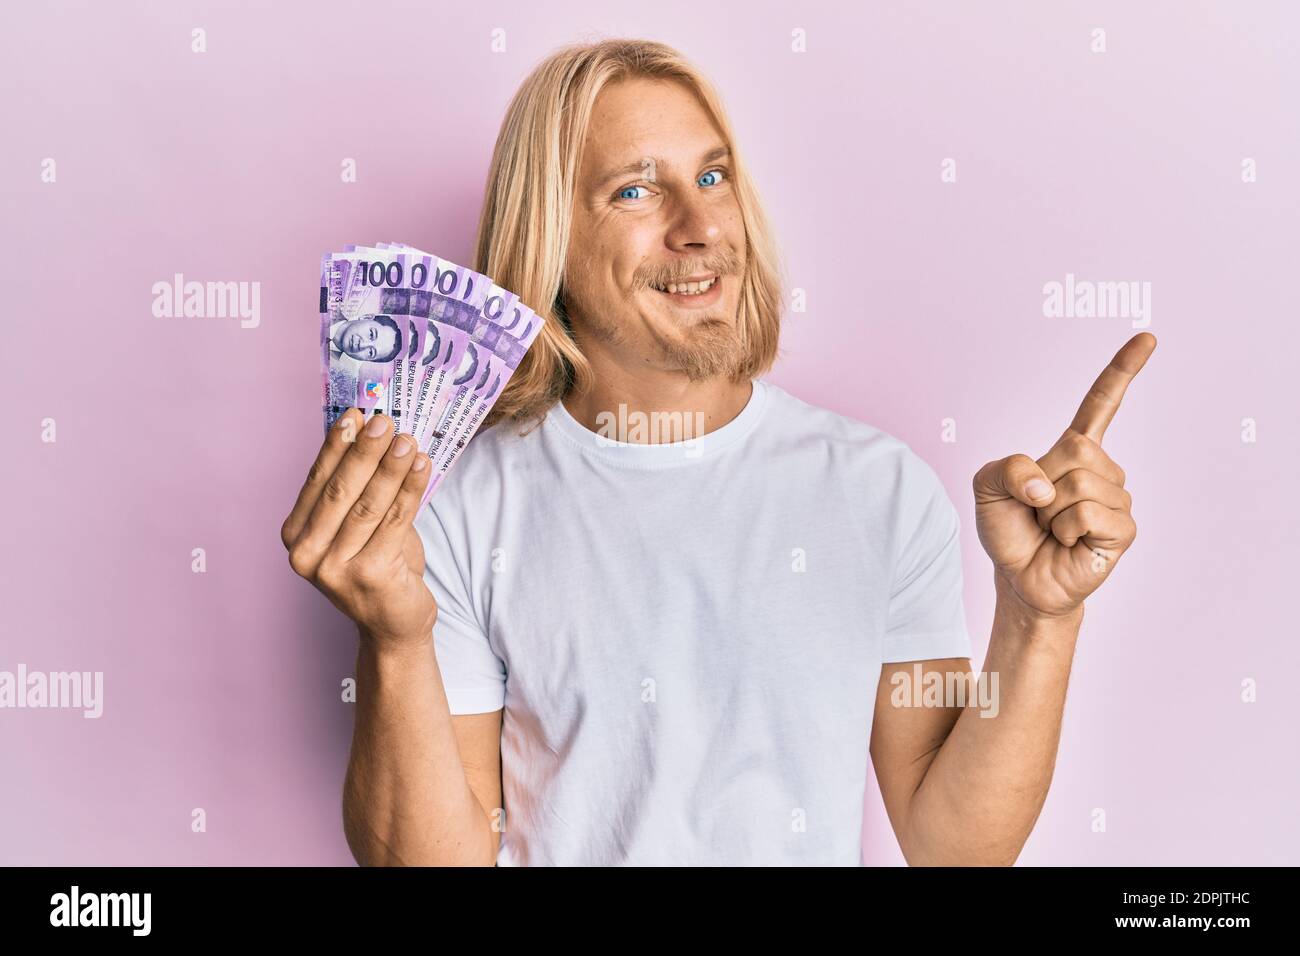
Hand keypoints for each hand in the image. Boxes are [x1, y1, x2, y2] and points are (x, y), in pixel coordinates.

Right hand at [281, 409, 436, 646]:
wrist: (395, 624)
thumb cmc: (379, 566)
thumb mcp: (359, 525)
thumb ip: (358, 486)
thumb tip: (369, 429)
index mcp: (296, 535)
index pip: (317, 480)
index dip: (336, 445)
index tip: (355, 414)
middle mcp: (306, 554)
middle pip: (340, 490)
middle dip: (365, 451)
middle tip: (385, 421)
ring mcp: (334, 569)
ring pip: (368, 505)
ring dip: (391, 467)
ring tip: (408, 439)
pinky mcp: (368, 577)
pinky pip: (394, 522)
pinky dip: (410, 489)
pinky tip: (422, 466)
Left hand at [972, 332, 1155, 618]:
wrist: (1018, 578)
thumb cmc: (1009, 530)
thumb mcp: (985, 488)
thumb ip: (1005, 468)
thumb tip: (1047, 486)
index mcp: (1072, 450)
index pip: (1101, 404)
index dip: (1122, 371)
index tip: (1148, 338)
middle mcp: (1102, 469)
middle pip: (1076, 449)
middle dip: (1041, 482)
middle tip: (1037, 509)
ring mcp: (1117, 499)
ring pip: (1078, 485)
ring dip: (1049, 512)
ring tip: (1051, 530)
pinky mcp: (1123, 530)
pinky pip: (1086, 514)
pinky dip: (1064, 530)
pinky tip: (1067, 544)